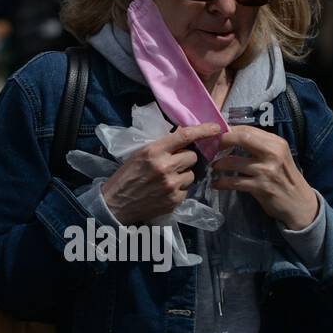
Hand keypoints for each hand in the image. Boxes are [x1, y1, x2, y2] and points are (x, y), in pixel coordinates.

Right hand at [100, 123, 219, 224]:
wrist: (116, 203)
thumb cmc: (127, 175)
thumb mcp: (141, 153)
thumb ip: (163, 145)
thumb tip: (185, 134)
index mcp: (155, 151)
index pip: (185, 136)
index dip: (203, 130)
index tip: (216, 128)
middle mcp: (165, 167)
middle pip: (192, 157)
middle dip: (186, 158)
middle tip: (174, 163)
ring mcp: (171, 186)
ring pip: (191, 175)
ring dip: (183, 175)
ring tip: (168, 179)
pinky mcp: (174, 201)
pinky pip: (186, 190)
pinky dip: (179, 190)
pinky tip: (165, 191)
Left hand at [210, 125, 319, 230]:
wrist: (298, 202)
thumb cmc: (285, 178)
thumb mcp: (278, 156)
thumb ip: (260, 146)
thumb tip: (234, 136)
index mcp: (277, 143)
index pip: (248, 130)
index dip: (230, 130)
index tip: (218, 135)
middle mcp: (273, 154)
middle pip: (242, 139)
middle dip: (223, 141)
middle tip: (212, 147)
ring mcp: (266, 171)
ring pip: (234, 162)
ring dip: (219, 164)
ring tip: (214, 166)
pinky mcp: (260, 187)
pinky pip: (234, 182)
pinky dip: (222, 183)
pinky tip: (216, 184)